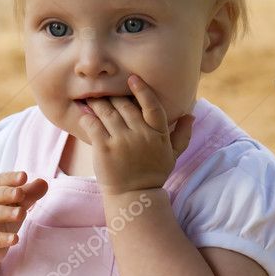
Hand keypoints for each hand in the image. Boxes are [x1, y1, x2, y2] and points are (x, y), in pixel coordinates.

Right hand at [0, 170, 47, 266]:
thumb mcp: (15, 206)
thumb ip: (28, 195)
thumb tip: (44, 182)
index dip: (10, 178)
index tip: (24, 176)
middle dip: (6, 194)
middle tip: (21, 193)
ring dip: (5, 213)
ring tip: (21, 213)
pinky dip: (2, 238)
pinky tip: (15, 239)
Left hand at [79, 75, 193, 195]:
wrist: (134, 196)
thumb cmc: (153, 174)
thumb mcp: (173, 155)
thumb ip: (183, 134)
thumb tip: (191, 114)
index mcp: (158, 134)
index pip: (152, 106)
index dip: (142, 90)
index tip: (132, 79)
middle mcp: (141, 135)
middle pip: (125, 105)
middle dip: (113, 95)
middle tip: (103, 89)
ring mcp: (122, 141)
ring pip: (108, 112)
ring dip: (97, 102)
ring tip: (90, 97)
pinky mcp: (105, 149)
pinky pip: (94, 125)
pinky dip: (87, 116)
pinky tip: (83, 111)